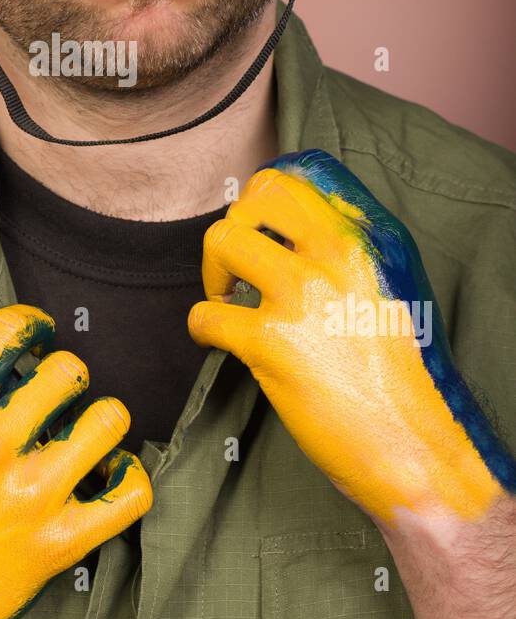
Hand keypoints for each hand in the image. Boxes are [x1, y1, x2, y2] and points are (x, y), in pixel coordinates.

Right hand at [0, 304, 150, 618]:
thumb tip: (16, 365)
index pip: (9, 331)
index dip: (33, 325)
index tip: (38, 336)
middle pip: (68, 370)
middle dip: (64, 377)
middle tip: (54, 397)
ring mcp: (30, 498)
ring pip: (109, 419)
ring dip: (98, 422)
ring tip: (79, 436)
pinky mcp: (59, 545)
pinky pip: (130, 492)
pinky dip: (126, 477)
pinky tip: (103, 475)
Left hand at [188, 149, 515, 525]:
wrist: (417, 445)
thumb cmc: (405, 372)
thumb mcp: (395, 285)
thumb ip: (351, 247)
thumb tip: (295, 226)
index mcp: (371, 237)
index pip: (304, 173)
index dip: (266, 195)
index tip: (260, 225)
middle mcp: (339, 254)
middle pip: (258, 196)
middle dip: (236, 226)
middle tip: (238, 267)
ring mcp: (303, 295)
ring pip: (223, 241)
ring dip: (212, 272)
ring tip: (226, 300)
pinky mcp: (272, 343)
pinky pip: (206, 315)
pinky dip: (202, 327)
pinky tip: (218, 341)